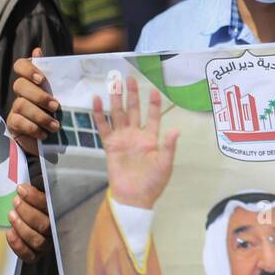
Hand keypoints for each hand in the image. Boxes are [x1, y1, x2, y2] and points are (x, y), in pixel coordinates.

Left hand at [6, 182, 51, 262]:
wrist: (31, 219)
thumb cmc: (36, 205)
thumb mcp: (38, 194)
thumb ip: (36, 190)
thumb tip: (25, 186)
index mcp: (60, 213)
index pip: (52, 207)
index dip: (35, 198)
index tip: (21, 189)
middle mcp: (56, 230)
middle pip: (45, 225)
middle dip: (27, 212)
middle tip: (15, 201)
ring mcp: (47, 244)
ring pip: (38, 241)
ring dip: (21, 227)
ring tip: (11, 214)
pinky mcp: (36, 255)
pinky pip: (29, 256)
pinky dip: (18, 246)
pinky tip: (9, 233)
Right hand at [8, 47, 60, 156]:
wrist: (52, 140)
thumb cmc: (58, 113)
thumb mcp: (63, 95)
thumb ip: (57, 77)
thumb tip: (40, 51)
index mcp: (33, 82)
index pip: (20, 65)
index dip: (28, 69)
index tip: (41, 79)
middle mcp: (22, 93)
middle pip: (19, 85)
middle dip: (38, 95)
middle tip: (56, 105)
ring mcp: (15, 108)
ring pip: (20, 104)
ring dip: (40, 116)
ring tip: (56, 126)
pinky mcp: (13, 124)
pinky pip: (17, 122)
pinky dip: (33, 128)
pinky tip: (44, 134)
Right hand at [92, 76, 178, 209]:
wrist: (134, 197)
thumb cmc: (153, 182)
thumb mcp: (165, 164)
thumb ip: (169, 145)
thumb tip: (177, 129)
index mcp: (151, 138)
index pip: (153, 116)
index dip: (154, 104)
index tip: (154, 90)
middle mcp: (136, 135)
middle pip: (133, 110)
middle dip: (132, 94)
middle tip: (129, 78)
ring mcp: (122, 138)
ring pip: (118, 114)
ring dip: (116, 99)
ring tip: (113, 83)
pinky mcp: (109, 145)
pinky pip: (103, 127)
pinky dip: (99, 114)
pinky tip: (96, 100)